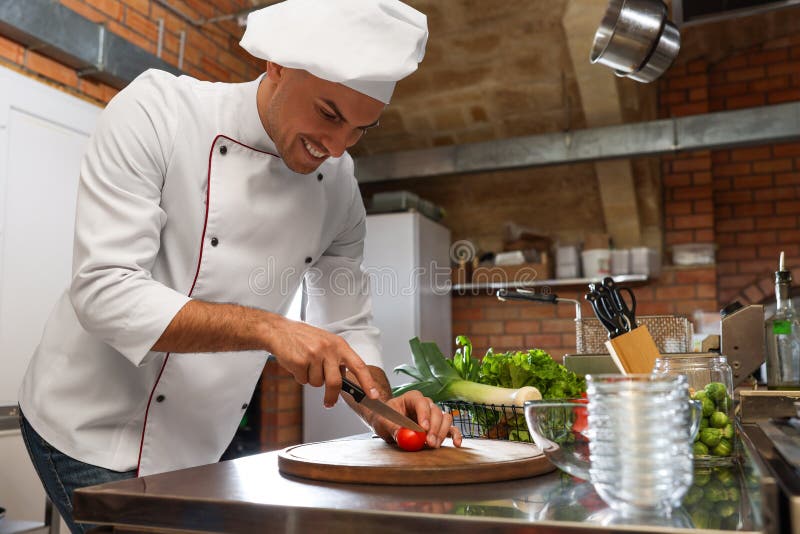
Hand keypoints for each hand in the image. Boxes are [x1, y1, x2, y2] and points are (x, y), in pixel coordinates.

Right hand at [262, 316, 377, 406]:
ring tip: (305, 364)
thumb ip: (337, 359)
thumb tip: (345, 378)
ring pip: (317, 383)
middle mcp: (329, 349)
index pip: (358, 366)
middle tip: (329, 403)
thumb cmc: (305, 338)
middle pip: (336, 382)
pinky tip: (297, 364)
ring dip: (311, 379)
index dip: (367, 382)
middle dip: (332, 396)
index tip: (373, 395)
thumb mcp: (327, 342)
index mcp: (339, 345)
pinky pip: (303, 380)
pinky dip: (299, 376)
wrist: (280, 331)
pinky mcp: (300, 362)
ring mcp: (314, 355)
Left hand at [373, 390, 462, 448]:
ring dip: (441, 433)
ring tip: (433, 445)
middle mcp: (426, 404)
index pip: (421, 402)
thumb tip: (401, 434)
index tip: (424, 428)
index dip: (424, 414)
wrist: (388, 422)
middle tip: (429, 442)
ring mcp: (433, 415)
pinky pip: (450, 428)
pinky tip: (456, 443)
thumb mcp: (383, 421)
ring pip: (445, 419)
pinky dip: (455, 435)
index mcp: (412, 398)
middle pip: (436, 411)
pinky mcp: (438, 426)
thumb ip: (392, 427)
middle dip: (434, 428)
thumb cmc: (385, 418)